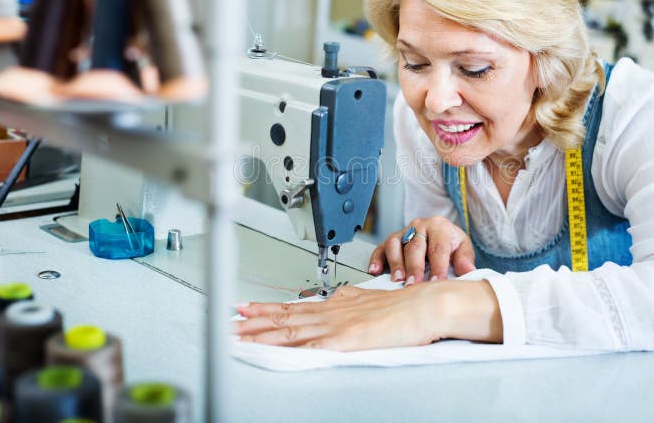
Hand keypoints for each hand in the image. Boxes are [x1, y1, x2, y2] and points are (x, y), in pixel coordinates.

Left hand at [235, 280, 501, 350]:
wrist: (425, 304)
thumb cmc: (404, 308)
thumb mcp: (368, 301)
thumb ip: (348, 303)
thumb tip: (334, 302)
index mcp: (336, 304)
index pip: (293, 308)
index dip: (266, 309)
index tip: (245, 309)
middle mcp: (331, 311)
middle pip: (284, 318)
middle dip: (254, 322)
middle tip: (229, 323)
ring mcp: (337, 325)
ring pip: (291, 330)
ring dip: (262, 333)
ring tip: (239, 335)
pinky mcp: (347, 339)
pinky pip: (313, 346)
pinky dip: (290, 348)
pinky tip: (275, 352)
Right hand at [368, 216, 475, 284]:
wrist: (441, 233)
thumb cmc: (451, 244)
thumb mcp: (463, 247)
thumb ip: (465, 259)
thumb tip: (468, 271)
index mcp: (439, 226)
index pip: (438, 248)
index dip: (438, 266)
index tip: (437, 283)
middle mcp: (419, 226)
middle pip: (415, 246)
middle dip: (414, 267)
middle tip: (414, 285)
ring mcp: (403, 231)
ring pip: (395, 244)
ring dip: (395, 263)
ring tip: (397, 280)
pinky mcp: (392, 239)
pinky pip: (381, 248)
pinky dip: (377, 259)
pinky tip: (375, 271)